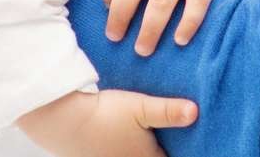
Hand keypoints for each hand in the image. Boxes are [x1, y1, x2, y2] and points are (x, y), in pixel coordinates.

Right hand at [16, 88, 196, 156]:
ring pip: (135, 156)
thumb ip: (169, 112)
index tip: (187, 143)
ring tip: (147, 134)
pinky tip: (126, 135)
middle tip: (170, 136)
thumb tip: (195, 113)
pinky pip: (119, 153)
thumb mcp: (142, 108)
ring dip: (143, 147)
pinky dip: (126, 147)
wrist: (64, 119)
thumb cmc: (106, 114)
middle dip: (161, 148)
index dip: (181, 151)